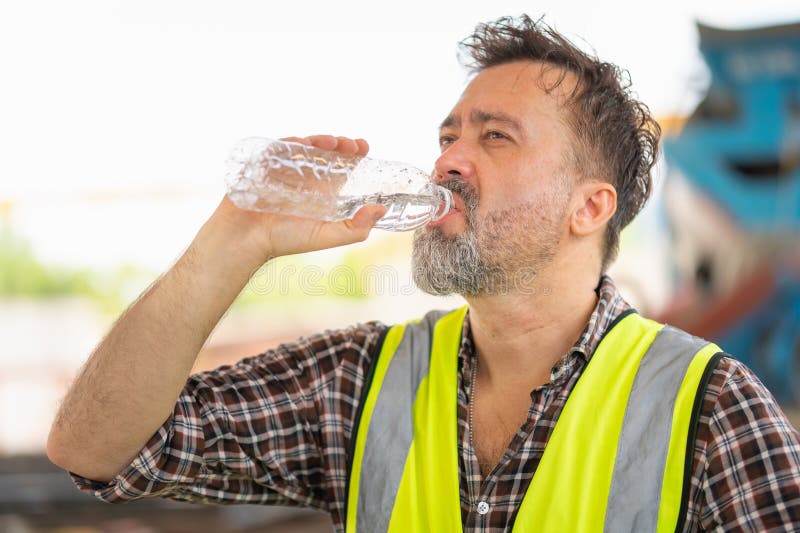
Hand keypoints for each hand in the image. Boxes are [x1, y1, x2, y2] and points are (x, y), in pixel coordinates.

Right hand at [208, 135, 386, 266]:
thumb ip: (356, 228)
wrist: (247, 242)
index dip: (354, 152)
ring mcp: (283, 169)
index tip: (363, 146)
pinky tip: (300, 144)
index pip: (342, 163)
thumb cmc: (287, 240)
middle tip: (349, 143)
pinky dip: (289, 144)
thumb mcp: (328, 236)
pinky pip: (276, 149)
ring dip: (317, 140)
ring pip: (303, 146)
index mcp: (322, 189)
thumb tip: (382, 209)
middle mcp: (305, 176)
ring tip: (329, 143)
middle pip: (325, 150)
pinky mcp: (263, 165)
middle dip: (339, 143)